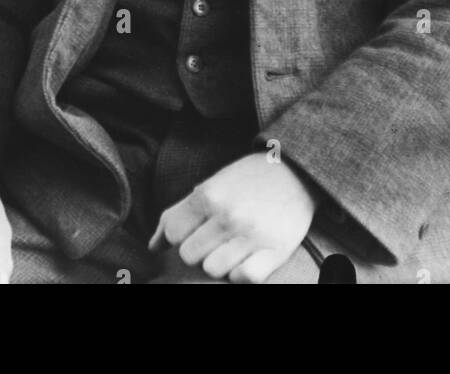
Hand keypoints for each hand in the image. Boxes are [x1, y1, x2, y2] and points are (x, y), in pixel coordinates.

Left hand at [149, 152, 317, 283]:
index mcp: (209, 195)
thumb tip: (152, 247)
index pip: (173, 233)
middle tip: (216, 237)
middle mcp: (228, 216)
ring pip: (213, 269)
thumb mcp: (212, 185)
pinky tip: (248, 256)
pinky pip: (242, 278)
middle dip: (199, 249)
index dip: (180, 236)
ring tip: (233, 246)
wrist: (297, 170)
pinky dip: (242, 272)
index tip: (195, 230)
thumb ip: (180, 212)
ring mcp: (251, 235)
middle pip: (189, 255)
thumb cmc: (249, 178)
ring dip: (220, 262)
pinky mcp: (275, 252)